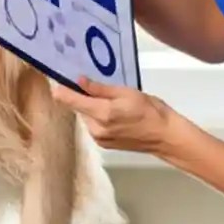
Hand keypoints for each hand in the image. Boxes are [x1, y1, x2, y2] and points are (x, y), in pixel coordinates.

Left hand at [50, 76, 181, 155]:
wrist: (164, 136)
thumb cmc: (150, 110)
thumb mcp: (126, 92)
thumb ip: (100, 88)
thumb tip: (79, 81)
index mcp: (102, 113)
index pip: (70, 100)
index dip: (62, 89)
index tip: (59, 78)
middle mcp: (96, 129)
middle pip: (77, 108)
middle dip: (81, 96)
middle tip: (92, 84)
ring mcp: (99, 139)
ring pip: (85, 116)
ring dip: (90, 107)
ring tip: (108, 98)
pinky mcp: (103, 144)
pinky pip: (93, 125)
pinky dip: (97, 116)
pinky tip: (112, 111)